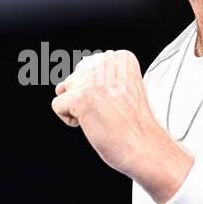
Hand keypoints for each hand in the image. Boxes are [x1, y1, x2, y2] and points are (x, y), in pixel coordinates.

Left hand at [52, 49, 191, 200]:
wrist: (144, 145)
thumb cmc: (134, 124)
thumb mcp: (122, 88)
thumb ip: (98, 77)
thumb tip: (60, 86)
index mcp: (120, 58)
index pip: (89, 67)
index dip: (98, 91)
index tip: (117, 102)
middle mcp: (107, 63)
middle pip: (76, 78)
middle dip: (86, 98)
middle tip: (110, 111)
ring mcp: (93, 80)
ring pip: (65, 90)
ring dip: (78, 108)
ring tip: (101, 117)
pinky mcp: (80, 97)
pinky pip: (57, 105)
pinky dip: (69, 120)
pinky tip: (92, 124)